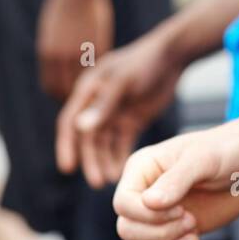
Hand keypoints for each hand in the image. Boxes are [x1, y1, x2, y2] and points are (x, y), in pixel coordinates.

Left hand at [37, 0, 114, 101]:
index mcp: (47, 54)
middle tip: (85, 102)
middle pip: (66, 90)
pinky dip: (103, 75)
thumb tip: (56, 67)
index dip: (60, 95)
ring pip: (84, 83)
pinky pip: (98, 69)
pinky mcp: (96, 46)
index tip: (68, 98)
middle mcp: (60, 57)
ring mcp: (79, 52)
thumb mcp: (52, 33)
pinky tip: (109, 74)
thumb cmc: (64, 8)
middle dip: (75, 99)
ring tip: (99, 92)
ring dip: (91, 91)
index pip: (52, 87)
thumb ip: (53, 53)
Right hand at [56, 30, 182, 186]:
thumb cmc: (144, 62)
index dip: (66, 146)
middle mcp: (96, 104)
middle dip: (90, 161)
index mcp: (88, 91)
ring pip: (103, 144)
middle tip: (97, 183)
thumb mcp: (124, 82)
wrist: (172, 56)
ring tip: (112, 181)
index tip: (67, 168)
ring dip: (104, 162)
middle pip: (87, 139)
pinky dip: (119, 157)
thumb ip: (103, 104)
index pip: (69, 123)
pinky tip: (122, 172)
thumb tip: (79, 128)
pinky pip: (120, 144)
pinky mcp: (130, 120)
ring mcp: (113, 113)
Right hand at [113, 121, 238, 239]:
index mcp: (142, 169)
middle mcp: (143, 193)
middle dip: (160, 234)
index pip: (123, 203)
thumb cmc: (225, 152)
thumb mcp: (202, 159)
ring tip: (194, 239)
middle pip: (127, 229)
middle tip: (192, 222)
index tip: (181, 210)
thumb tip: (149, 203)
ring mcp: (157, 215)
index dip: (147, 216)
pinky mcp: (171, 232)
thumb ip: (176, 180)